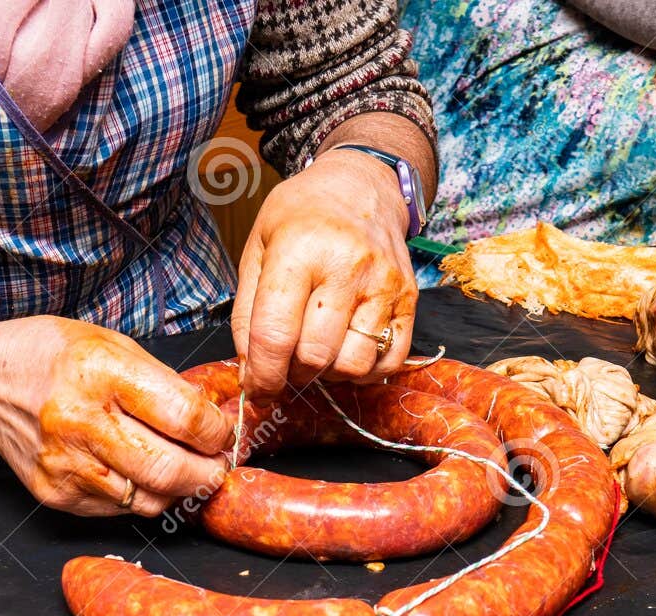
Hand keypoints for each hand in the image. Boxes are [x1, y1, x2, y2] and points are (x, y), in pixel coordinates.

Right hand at [0, 317, 229, 516]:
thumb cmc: (52, 357)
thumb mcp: (113, 345)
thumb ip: (164, 384)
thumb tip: (212, 421)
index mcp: (100, 372)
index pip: (183, 417)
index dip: (216, 432)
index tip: (223, 432)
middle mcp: (80, 421)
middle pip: (169, 468)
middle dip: (207, 472)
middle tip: (217, 466)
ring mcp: (65, 464)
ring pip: (148, 499)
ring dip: (178, 490)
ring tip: (185, 471)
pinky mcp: (56, 494)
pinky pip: (119, 508)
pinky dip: (142, 496)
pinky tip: (141, 475)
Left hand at [230, 147, 417, 397]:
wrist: (361, 186)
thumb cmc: (302, 217)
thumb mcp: (258, 247)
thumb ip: (247, 312)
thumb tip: (252, 372)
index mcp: (299, 250)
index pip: (275, 334)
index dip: (262, 375)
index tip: (258, 390)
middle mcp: (346, 267)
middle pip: (314, 356)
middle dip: (293, 374)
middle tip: (286, 362)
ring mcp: (383, 284)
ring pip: (353, 365)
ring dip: (328, 373)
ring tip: (317, 352)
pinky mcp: (408, 298)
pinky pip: (389, 361)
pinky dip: (365, 372)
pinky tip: (347, 352)